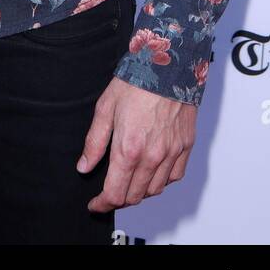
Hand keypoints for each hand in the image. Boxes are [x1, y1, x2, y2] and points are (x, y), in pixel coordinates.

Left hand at [78, 76, 196, 209]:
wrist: (167, 65)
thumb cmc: (136, 81)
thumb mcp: (104, 108)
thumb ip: (94, 142)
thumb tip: (84, 166)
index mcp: (128, 149)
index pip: (114, 193)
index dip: (102, 204)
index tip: (95, 204)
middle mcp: (152, 156)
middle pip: (134, 196)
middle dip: (119, 199)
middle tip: (109, 192)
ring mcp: (171, 153)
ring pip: (154, 190)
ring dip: (139, 192)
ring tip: (129, 180)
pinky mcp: (185, 147)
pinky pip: (174, 177)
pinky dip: (161, 181)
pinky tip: (152, 171)